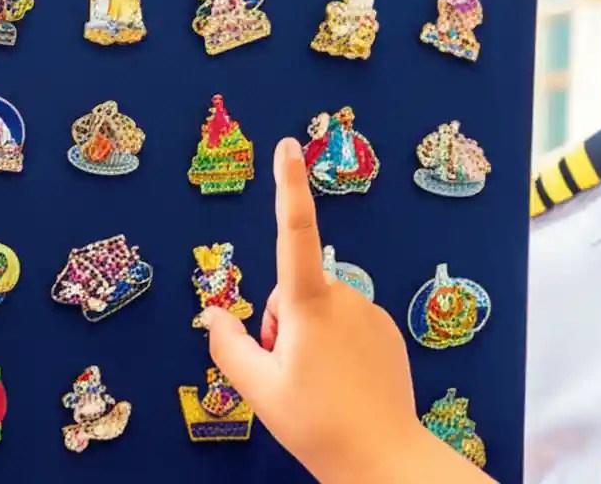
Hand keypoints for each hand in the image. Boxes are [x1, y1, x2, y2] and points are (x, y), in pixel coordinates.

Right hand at [199, 139, 493, 483]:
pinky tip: (340, 386)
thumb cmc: (317, 424)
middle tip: (288, 374)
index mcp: (309, 304)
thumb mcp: (258, 388)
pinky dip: (334, 348)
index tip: (288, 146)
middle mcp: (344, 297)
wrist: (383, 459)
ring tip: (316, 386)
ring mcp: (369, 314)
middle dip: (280, 325)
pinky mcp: (385, 331)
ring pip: (318, 312)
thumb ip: (228, 344)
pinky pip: (345, 326)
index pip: (295, 232)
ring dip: (306, 339)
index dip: (289, 186)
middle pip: (291, 294)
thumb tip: (215, 314)